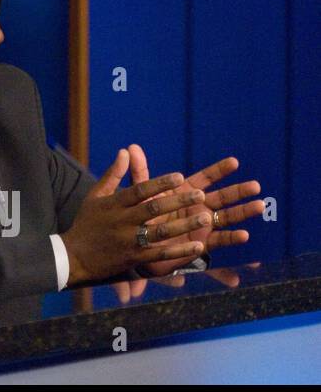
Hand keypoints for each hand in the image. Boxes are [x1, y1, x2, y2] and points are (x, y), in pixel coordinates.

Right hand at [61, 150, 207, 284]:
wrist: (72, 257)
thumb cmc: (86, 223)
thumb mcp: (95, 196)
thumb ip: (113, 174)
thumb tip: (125, 151)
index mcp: (113, 204)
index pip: (139, 190)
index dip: (160, 183)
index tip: (180, 176)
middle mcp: (122, 221)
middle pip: (153, 209)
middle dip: (177, 202)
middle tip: (199, 195)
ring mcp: (128, 241)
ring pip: (160, 232)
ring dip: (184, 225)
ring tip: (205, 218)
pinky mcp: (133, 259)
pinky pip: (160, 255)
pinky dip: (180, 251)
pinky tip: (198, 247)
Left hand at [123, 149, 264, 276]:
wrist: (137, 244)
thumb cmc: (140, 215)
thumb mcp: (140, 193)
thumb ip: (140, 172)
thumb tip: (131, 147)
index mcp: (185, 192)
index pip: (205, 178)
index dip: (219, 170)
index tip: (234, 161)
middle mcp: (197, 207)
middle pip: (222, 197)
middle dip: (239, 191)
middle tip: (256, 186)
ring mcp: (202, 225)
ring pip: (227, 216)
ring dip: (243, 212)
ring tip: (260, 206)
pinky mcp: (201, 243)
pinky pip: (219, 240)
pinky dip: (231, 237)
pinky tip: (244, 235)